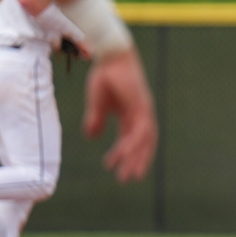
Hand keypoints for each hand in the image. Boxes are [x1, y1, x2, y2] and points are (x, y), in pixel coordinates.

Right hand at [84, 48, 156, 182]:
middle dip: (136, 161)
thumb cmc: (105, 76)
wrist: (111, 57)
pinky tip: (124, 155)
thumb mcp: (97, 103)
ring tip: (128, 175)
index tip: (112, 166)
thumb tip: (92, 137)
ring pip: (144, 141)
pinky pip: (139, 130)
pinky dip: (132, 144)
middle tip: (128, 179)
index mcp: (131, 114)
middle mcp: (141, 115)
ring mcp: (144, 111)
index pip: (132, 139)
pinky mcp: (142, 106)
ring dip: (136, 158)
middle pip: (143, 143)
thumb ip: (96, 120)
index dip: (124, 153)